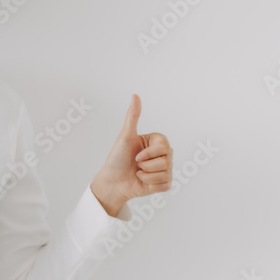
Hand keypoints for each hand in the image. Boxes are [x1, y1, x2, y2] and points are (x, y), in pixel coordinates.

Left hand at [93, 94, 172, 209]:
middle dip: (146, 165)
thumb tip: (135, 95)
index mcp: (156, 142)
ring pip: (165, 173)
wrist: (113, 182)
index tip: (136, 156)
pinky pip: (165, 185)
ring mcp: (165, 169)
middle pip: (166, 161)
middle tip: (136, 165)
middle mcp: (163, 154)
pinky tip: (142, 182)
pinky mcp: (164, 183)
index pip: (164, 146)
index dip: (149, 154)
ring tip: (138, 173)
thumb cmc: (117, 158)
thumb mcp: (125, 136)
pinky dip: (150, 185)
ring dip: (147, 176)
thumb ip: (133, 116)